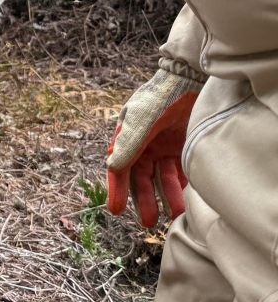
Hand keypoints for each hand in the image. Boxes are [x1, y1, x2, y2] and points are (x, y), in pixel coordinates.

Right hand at [106, 62, 203, 226]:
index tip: (116, 211)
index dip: (117, 190)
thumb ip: (130, 142)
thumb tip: (111, 166)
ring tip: (175, 214)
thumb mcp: (143, 119)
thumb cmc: (160, 96)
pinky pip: (182, 172)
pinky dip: (183, 185)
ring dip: (167, 196)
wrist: (191, 79)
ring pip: (163, 179)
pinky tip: (188, 198)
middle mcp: (144, 147)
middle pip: (142, 180)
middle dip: (144, 201)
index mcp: (128, 140)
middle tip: (149, 222)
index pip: (120, 170)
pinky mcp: (183, 148)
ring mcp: (164, 148)